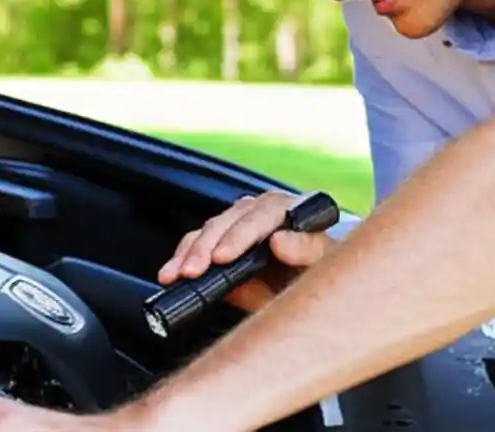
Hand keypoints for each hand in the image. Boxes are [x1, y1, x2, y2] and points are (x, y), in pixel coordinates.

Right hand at [157, 190, 334, 310]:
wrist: (311, 285)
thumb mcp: (324, 265)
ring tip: (176, 274)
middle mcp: (263, 210)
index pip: (264, 215)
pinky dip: (182, 257)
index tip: (224, 257)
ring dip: (190, 252)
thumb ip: (306, 251)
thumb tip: (279, 241)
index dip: (241, 235)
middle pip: (230, 220)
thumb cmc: (320, 273)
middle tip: (194, 270)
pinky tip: (170, 272)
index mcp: (291, 210)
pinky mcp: (222, 239)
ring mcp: (241, 223)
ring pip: (211, 229)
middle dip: (207, 246)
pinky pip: (198, 242)